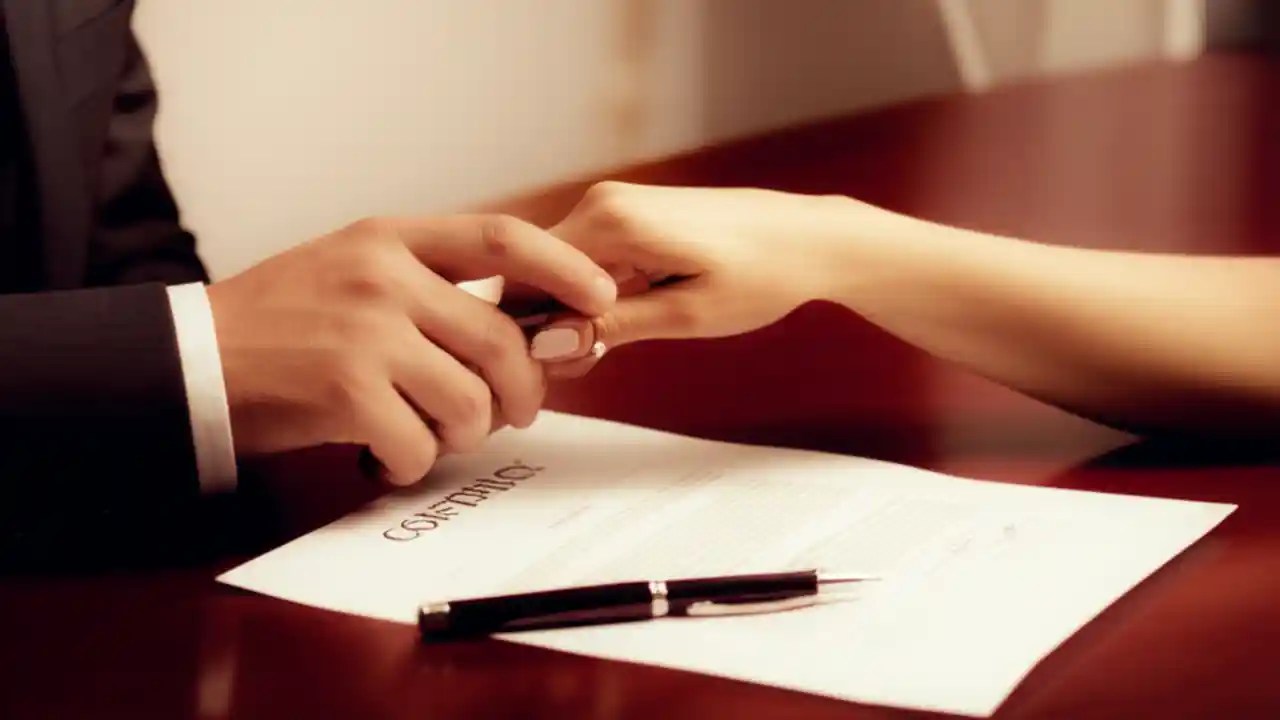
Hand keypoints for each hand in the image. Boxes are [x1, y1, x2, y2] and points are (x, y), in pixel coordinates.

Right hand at [207, 215, 615, 483]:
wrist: (191, 359)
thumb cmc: (282, 323)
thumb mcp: (353, 271)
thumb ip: (433, 290)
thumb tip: (529, 335)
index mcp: (391, 238)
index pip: (502, 237)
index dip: (565, 267)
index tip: (602, 297)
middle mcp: (385, 278)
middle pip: (503, 340)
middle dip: (524, 390)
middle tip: (515, 413)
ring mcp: (366, 333)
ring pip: (471, 400)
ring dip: (463, 433)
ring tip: (427, 433)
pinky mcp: (347, 392)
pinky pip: (423, 444)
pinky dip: (413, 462)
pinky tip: (383, 455)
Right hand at [532, 182, 906, 374]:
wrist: (812, 239)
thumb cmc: (762, 276)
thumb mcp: (686, 315)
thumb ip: (612, 327)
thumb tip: (548, 342)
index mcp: (611, 221)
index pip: (529, 277)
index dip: (534, 328)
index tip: (564, 366)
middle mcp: (603, 201)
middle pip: (541, 271)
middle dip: (553, 321)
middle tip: (589, 364)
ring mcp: (615, 202)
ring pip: (563, 268)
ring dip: (575, 311)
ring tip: (610, 348)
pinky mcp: (631, 211)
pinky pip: (588, 258)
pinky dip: (594, 294)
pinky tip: (626, 321)